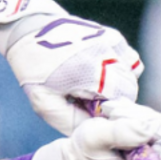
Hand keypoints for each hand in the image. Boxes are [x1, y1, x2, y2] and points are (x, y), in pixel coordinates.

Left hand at [0, 0, 141, 132]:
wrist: (28, 28)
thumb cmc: (33, 68)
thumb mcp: (45, 103)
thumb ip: (72, 122)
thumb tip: (98, 132)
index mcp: (91, 71)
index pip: (121, 103)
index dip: (106, 112)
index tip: (84, 108)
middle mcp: (108, 53)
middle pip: (129, 90)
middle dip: (111, 99)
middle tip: (83, 97)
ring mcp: (113, 41)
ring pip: (131, 75)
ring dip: (115, 84)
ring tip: (87, 83)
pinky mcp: (113, 35)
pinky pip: (129, 60)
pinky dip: (117, 69)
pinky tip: (95, 69)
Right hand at [18, 101, 160, 159]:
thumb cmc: (81, 158)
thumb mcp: (94, 139)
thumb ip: (122, 132)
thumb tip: (153, 125)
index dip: (153, 125)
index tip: (124, 118)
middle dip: (140, 115)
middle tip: (112, 112)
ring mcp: (148, 155)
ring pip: (156, 124)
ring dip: (134, 113)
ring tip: (109, 112)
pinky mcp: (141, 145)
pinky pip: (146, 123)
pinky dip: (131, 114)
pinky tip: (113, 113)